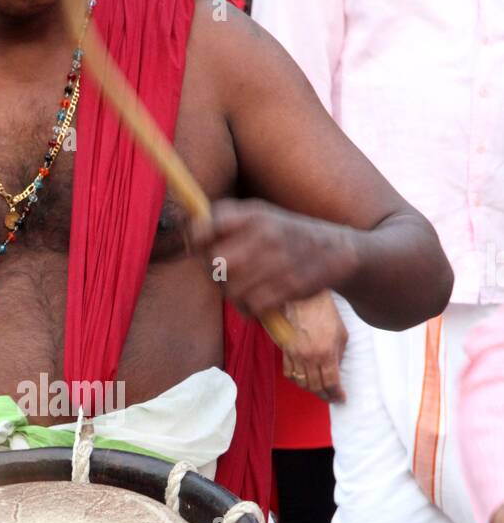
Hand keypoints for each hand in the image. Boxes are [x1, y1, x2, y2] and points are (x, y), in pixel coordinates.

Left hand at [203, 198, 359, 324]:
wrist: (335, 251)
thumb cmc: (285, 234)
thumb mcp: (260, 215)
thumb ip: (226, 223)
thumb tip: (187, 239)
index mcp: (253, 213)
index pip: (206, 225)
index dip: (196, 238)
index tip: (199, 246)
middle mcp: (264, 234)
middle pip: (214, 262)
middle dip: (214, 272)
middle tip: (226, 273)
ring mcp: (277, 261)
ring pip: (229, 289)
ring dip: (233, 293)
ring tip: (246, 287)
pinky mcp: (288, 287)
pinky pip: (250, 307)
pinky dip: (250, 309)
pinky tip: (259, 300)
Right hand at [282, 291, 347, 403]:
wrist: (306, 299)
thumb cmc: (326, 314)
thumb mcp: (341, 335)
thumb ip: (339, 355)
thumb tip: (335, 370)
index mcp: (326, 353)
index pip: (331, 382)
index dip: (336, 394)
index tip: (341, 398)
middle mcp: (310, 357)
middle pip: (316, 386)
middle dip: (325, 395)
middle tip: (331, 397)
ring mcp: (296, 355)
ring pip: (301, 383)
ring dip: (311, 389)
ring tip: (318, 390)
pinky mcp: (286, 350)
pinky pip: (289, 373)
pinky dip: (296, 380)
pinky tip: (303, 380)